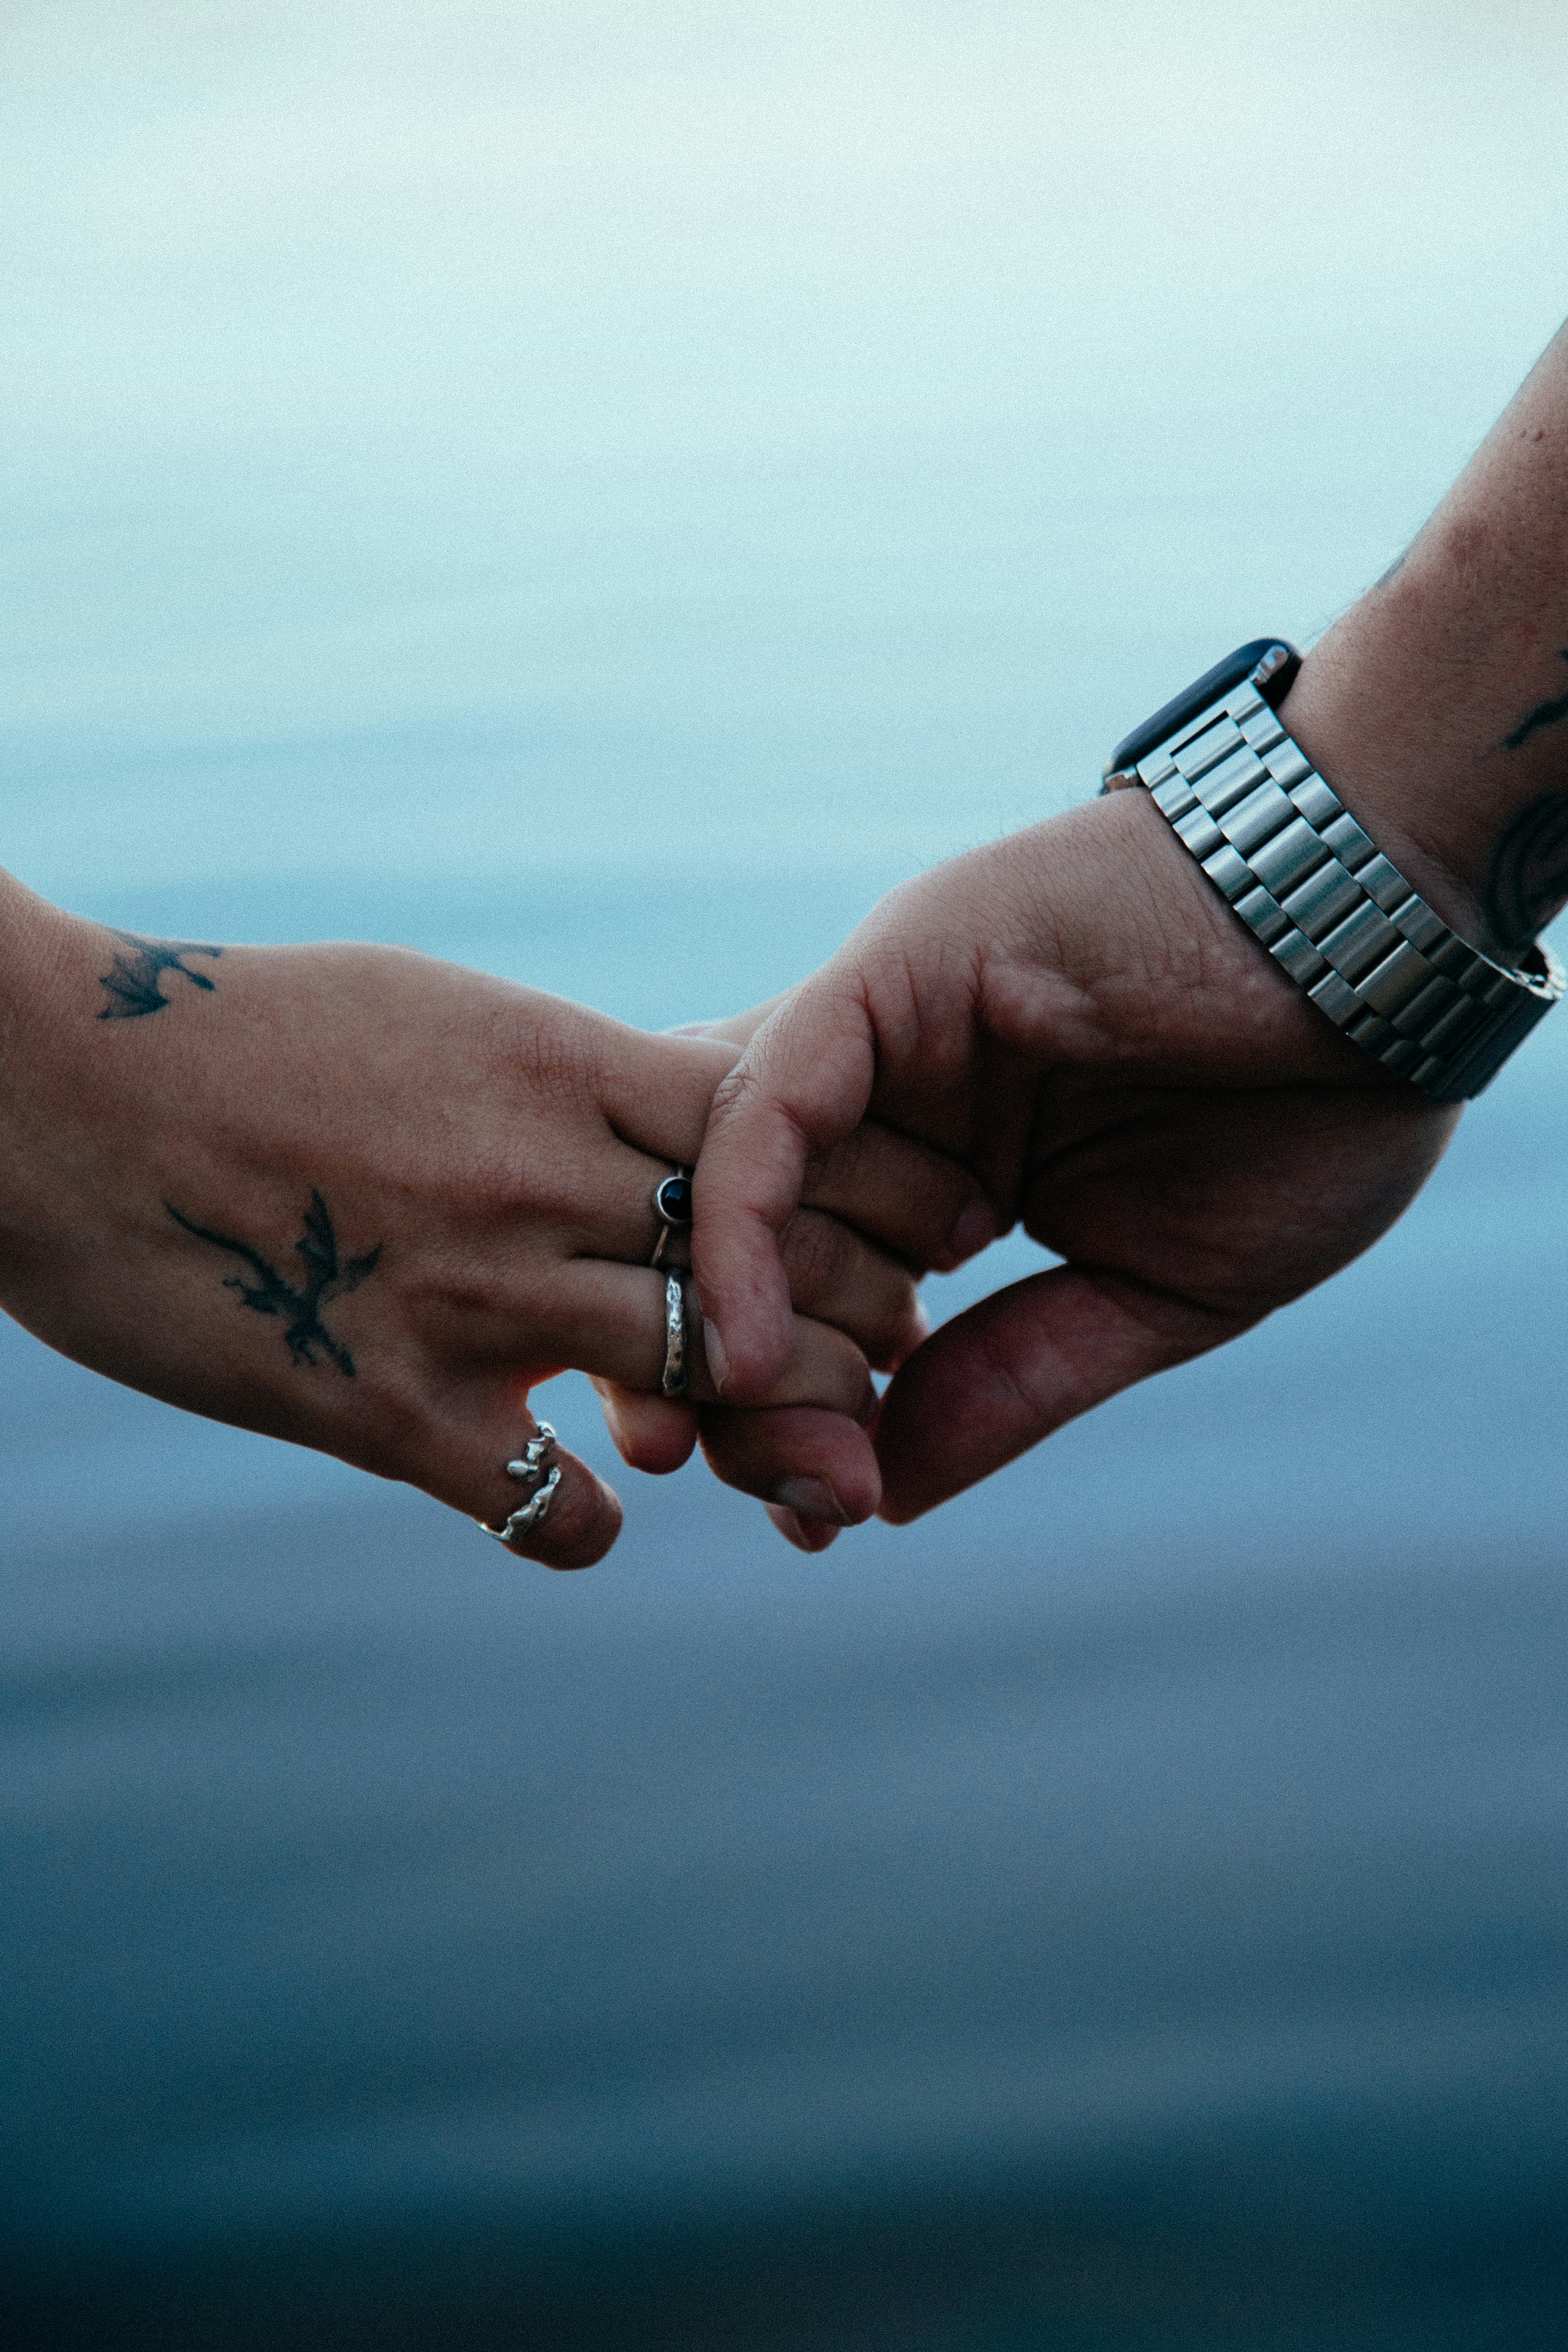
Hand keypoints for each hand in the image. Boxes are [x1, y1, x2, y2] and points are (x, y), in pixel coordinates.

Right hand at [0, 890, 972, 1565]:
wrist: (50, 1084)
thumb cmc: (241, 1033)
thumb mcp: (435, 1009)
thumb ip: (561, 1071)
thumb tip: (659, 1106)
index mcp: (558, 1065)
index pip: (789, 1133)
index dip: (881, 1188)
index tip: (925, 1223)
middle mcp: (538, 1179)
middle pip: (785, 1263)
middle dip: (873, 1320)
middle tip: (895, 1357)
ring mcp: (466, 1298)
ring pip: (711, 1378)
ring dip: (784, 1432)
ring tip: (812, 1461)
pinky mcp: (379, 1409)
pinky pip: (551, 1506)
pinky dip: (594, 1525)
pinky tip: (601, 1517)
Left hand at [693, 788, 1456, 1529]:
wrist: (1396, 962)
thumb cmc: (1312, 1109)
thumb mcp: (1153, 1291)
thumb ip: (1013, 1381)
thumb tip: (881, 1497)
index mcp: (946, 1163)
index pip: (810, 1284)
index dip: (785, 1405)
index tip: (813, 1515)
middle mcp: (893, 1094)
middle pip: (742, 1238)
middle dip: (727, 1377)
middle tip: (772, 1496)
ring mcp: (882, 1027)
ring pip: (727, 1175)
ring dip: (712, 1314)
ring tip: (726, 1440)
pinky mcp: (889, 969)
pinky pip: (770, 1105)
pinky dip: (740, 1227)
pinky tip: (742, 1347)